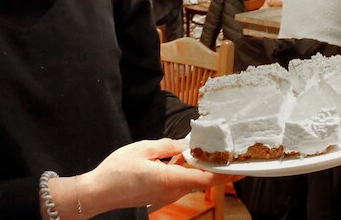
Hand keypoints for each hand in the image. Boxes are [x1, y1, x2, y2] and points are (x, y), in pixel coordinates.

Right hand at [53, 138, 240, 216]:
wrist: (99, 193)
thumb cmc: (117, 171)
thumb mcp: (143, 149)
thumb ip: (169, 146)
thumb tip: (187, 144)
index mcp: (171, 179)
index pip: (207, 178)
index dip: (226, 172)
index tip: (242, 165)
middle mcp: (173, 191)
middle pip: (203, 179)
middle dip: (219, 167)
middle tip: (233, 154)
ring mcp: (167, 195)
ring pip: (192, 180)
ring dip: (201, 167)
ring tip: (210, 149)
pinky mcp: (160, 194)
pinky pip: (180, 181)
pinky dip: (187, 170)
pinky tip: (183, 156)